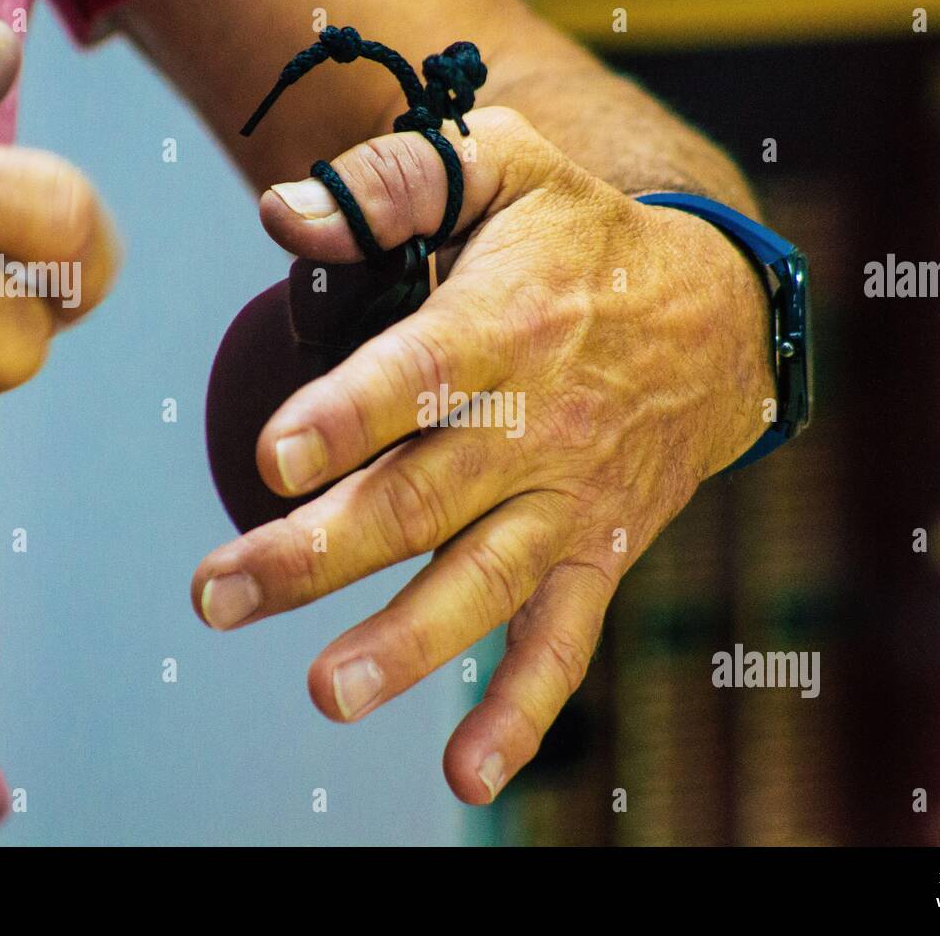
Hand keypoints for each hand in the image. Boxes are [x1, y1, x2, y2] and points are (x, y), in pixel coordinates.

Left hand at [191, 106, 771, 802]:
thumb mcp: (507, 164)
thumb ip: (395, 181)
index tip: (274, 458)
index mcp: (507, 323)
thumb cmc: (583, 240)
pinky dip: (523, 711)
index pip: (424, 372)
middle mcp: (540, 424)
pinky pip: (565, 639)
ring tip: (329, 693)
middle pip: (424, 497)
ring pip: (486, 580)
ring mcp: (573, 501)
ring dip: (407, 643)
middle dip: (318, 551)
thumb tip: (280, 217)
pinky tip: (468, 774)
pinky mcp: (601, 554)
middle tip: (220, 595)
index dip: (351, 413)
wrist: (718, 319)